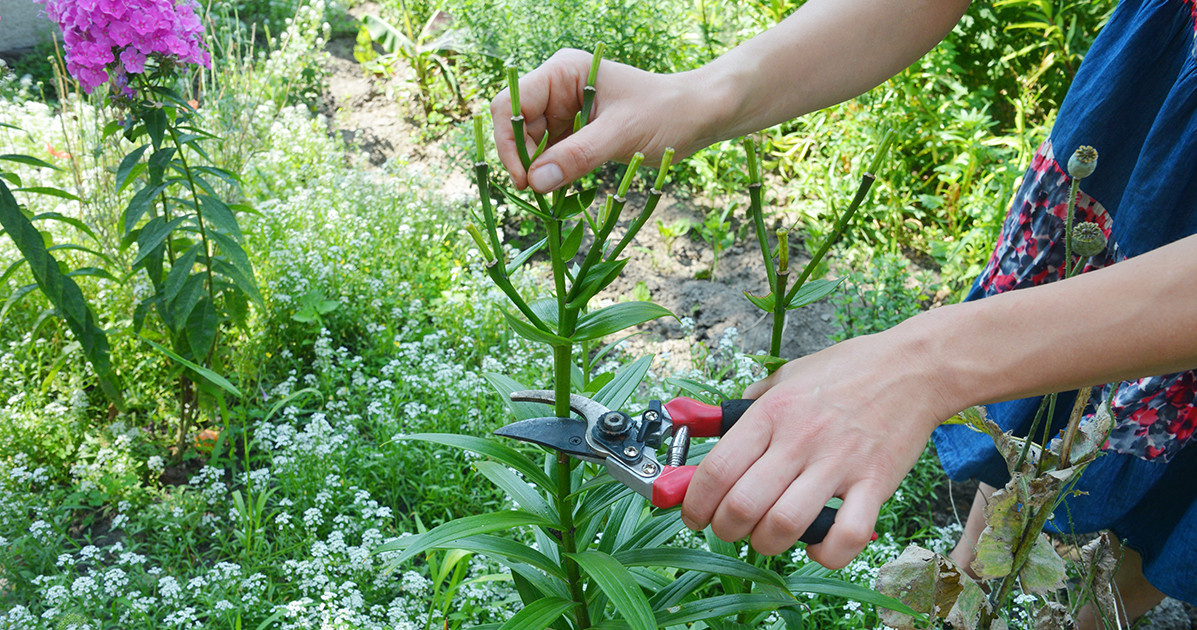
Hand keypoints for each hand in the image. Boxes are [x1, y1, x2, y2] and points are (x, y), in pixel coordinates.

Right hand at [490, 49, 712, 192]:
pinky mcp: (576, 132)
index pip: (512, 104)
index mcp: (564, 72)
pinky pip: (551, 155)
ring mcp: (566, 110)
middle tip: (540, 193)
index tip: (524, 178)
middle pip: (517, 126)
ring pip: (531, 145)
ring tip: (555, 194)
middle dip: (524, 160)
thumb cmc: (665, 113)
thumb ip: (578, 155)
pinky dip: (553, 174)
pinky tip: (564, 190)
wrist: (697, 116)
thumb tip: (535, 181)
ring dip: (539, 170)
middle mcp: (558, 88)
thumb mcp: (621, 134)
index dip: (509, 141)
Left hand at [680, 332, 951, 568]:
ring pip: (785, 525)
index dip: (694, 503)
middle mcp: (799, 439)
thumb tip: (713, 425)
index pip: (716, 469)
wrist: (914, 366)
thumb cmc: (848, 370)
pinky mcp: (876, 483)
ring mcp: (839, 463)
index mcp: (771, 413)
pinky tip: (817, 546)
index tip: (693, 516)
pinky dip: (826, 553)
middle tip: (728, 529)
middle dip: (725, 529)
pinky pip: (847, 535)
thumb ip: (751, 403)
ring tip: (766, 538)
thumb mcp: (788, 375)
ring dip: (766, 543)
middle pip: (742, 505)